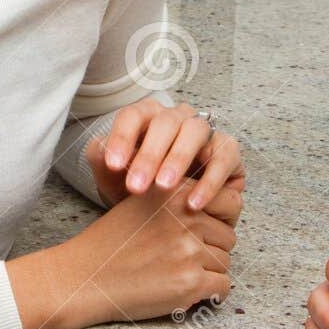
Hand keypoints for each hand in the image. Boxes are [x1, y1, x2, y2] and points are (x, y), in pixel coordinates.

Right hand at [9, 180, 236, 328]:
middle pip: (228, 235)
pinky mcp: (190, 282)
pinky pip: (222, 286)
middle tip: (186, 259)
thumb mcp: (142, 202)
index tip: (208, 231)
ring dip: (208, 271)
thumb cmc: (110, 242)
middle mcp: (187, 216)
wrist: (83, 277)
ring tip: (179, 274)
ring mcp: (190, 250)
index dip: (221, 218)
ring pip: (225, 262)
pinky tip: (187, 291)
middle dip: (212, 248)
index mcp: (176, 191)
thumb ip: (178, 199)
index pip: (230, 200)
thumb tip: (220, 205)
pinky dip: (210, 293)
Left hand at [84, 98, 244, 211]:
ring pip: (195, 131)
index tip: (112, 165)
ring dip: (179, 158)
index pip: (133, 115)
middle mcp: (177, 118)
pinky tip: (194, 202)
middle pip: (165, 122)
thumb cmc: (142, 190)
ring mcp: (205, 132)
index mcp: (146, 118)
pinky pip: (223, 156)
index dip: (122, 137)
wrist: (173, 213)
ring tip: (165, 187)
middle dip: (149, 154)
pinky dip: (210, 180)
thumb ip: (101, 162)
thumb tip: (100, 149)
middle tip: (136, 186)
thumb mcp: (115, 180)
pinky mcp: (228, 150)